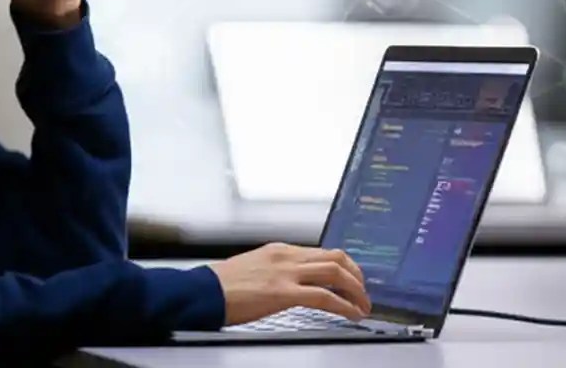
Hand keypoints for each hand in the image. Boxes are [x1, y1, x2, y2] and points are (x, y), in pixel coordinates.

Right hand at [207, 243, 371, 325]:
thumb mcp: (252, 268)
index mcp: (279, 250)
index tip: (351, 279)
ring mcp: (286, 273)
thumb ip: (274, 272)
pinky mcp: (283, 292)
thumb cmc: (220, 285)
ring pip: (336, 273)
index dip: (343, 266)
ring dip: (356, 290)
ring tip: (363, 305)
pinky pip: (324, 296)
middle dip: (356, 275)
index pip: (321, 252)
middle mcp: (286, 257)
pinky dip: (344, 305)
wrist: (202, 291)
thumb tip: (290, 283)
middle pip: (336, 257)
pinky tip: (351, 314)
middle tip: (363, 292)